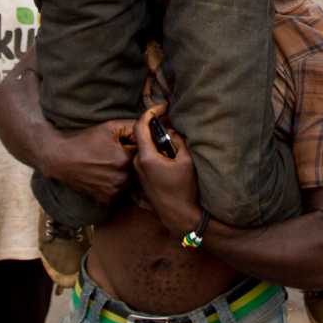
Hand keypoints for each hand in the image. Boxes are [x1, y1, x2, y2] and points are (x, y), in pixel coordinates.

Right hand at [51, 120, 138, 205]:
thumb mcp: (110, 127)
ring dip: (125, 174)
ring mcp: (114, 192)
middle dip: (131, 162)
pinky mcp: (106, 200)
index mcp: (126, 161)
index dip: (135, 148)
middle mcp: (122, 179)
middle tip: (116, 155)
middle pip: (137, 170)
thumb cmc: (84, 141)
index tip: (126, 146)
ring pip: (130, 182)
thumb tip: (151, 128)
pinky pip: (120, 192)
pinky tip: (105, 175)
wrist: (61, 158)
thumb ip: (133, 127)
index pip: (143, 154)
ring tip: (109, 164)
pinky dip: (116, 185)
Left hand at [130, 105, 199, 236]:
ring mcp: (138, 173)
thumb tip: (171, 131)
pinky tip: (169, 158)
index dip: (150, 112)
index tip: (162, 106)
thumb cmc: (184, 189)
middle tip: (172, 124)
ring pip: (145, 149)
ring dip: (157, 142)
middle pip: (143, 137)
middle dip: (156, 128)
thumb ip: (177, 140)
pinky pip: (146, 159)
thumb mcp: (186, 160)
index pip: (140, 126)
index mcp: (146, 157)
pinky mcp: (141, 180)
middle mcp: (137, 164)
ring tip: (173, 143)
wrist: (180, 216)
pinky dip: (156, 153)